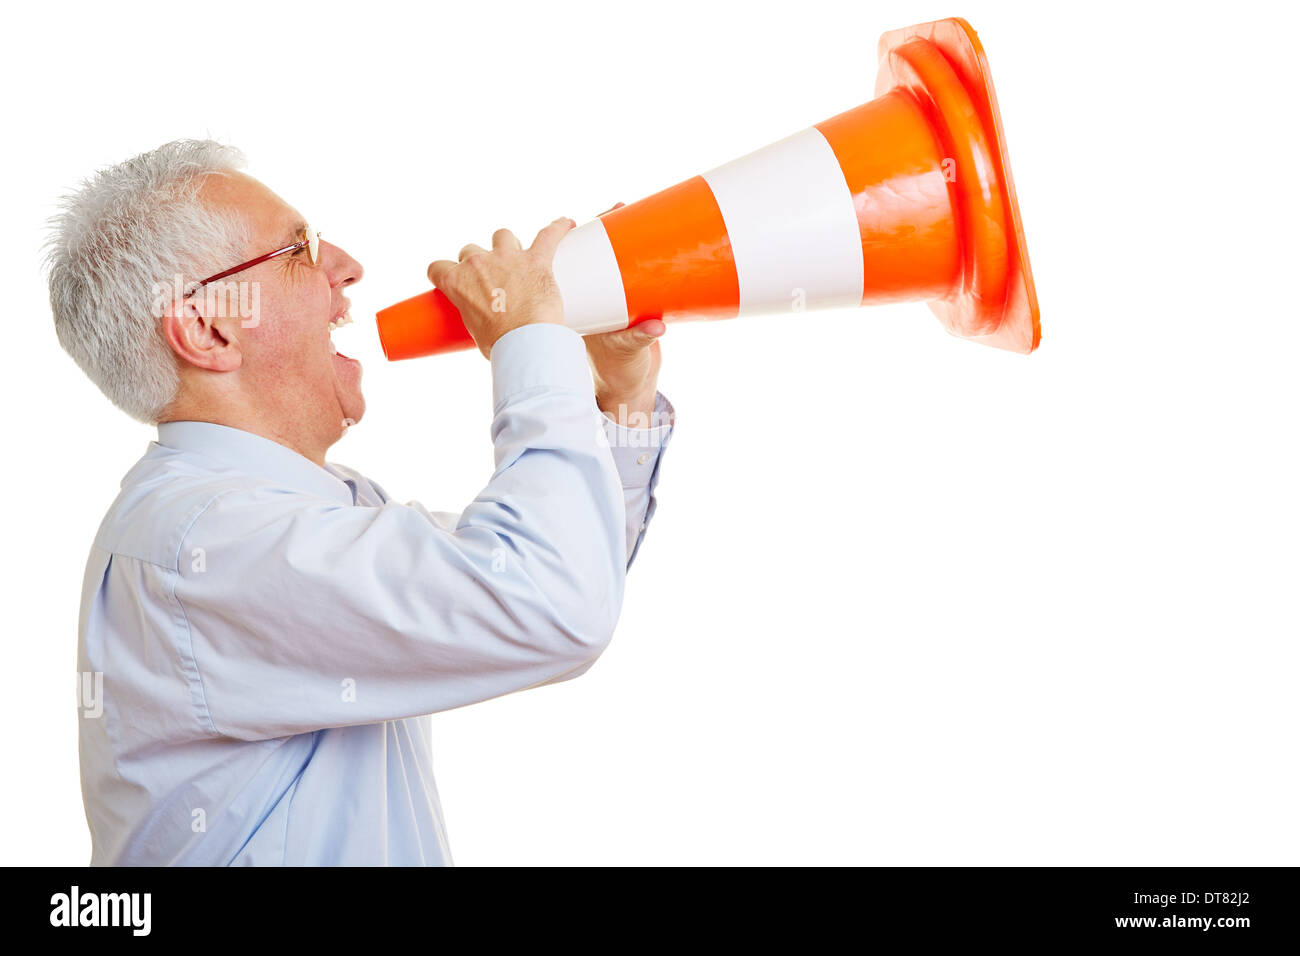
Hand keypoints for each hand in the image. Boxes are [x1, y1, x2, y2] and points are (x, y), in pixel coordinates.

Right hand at [427, 218, 574, 357]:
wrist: (526, 344)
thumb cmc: (501, 345)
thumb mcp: (475, 333)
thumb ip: (478, 316)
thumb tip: (490, 322)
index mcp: (456, 281)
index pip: (438, 267)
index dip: (445, 272)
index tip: (453, 278)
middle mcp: (478, 263)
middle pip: (471, 250)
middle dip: (479, 262)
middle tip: (491, 280)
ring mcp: (508, 258)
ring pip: (502, 236)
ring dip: (508, 245)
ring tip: (518, 259)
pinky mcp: (537, 260)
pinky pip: (549, 235)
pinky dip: (558, 229)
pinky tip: (567, 223)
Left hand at [587, 200, 663, 424]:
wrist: (630, 386)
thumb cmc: (619, 370)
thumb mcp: (626, 350)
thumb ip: (640, 337)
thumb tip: (658, 326)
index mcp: (580, 308)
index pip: (572, 268)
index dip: (575, 244)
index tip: (583, 223)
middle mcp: (590, 299)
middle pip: (590, 255)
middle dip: (601, 229)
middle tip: (616, 208)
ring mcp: (608, 299)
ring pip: (608, 258)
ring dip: (616, 233)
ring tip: (624, 209)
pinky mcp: (628, 301)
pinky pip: (628, 271)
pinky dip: (636, 252)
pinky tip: (640, 230)